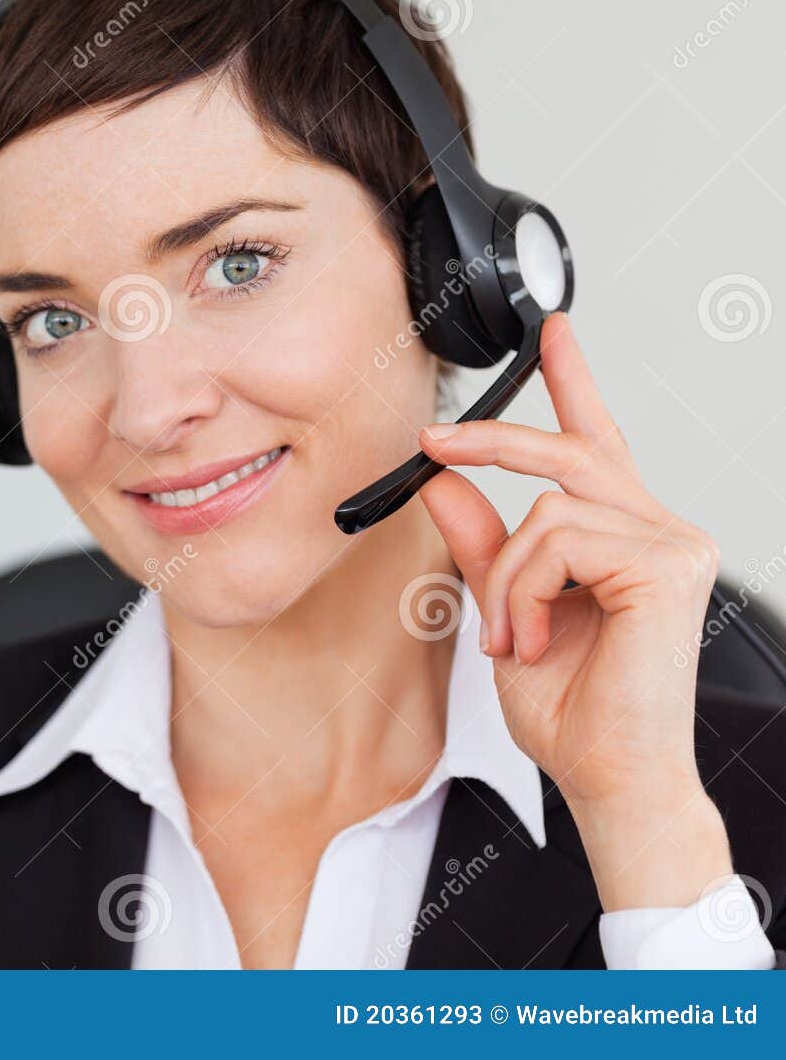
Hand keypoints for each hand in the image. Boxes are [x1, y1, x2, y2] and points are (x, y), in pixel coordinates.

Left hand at [416, 311, 732, 909]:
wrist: (606, 775)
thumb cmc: (572, 708)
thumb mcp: (504, 608)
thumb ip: (482, 542)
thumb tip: (444, 482)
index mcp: (624, 537)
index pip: (597, 444)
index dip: (574, 382)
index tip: (551, 333)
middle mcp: (660, 530)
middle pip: (568, 451)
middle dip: (493, 440)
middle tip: (433, 443)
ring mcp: (674, 544)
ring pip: (548, 508)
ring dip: (507, 579)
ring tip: (513, 637)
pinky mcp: (668, 563)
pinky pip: (558, 537)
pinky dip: (524, 591)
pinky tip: (535, 638)